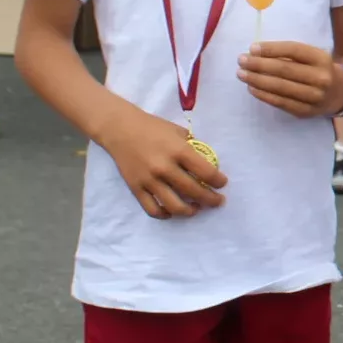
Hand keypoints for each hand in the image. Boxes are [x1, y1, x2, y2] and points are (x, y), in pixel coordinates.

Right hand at [100, 103, 227, 218]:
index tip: (222, 183)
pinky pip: (152, 209)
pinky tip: (173, 212)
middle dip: (211, 199)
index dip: (218, 181)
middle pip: (193, 191)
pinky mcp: (136, 188)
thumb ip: (193, 147)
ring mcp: (149, 180)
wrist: (120, 129)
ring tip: (197, 208)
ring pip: (174, 205)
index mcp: (178, 151)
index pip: (206, 172)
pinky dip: (165, 215)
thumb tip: (209, 162)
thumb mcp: (179, 132)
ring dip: (190, 211)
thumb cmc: (153, 128)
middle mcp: (164, 168)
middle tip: (218, 201)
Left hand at [238, 40, 342, 118]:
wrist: (340, 93)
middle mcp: (320, 78)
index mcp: (322, 58)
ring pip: (280, 87)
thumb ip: (289, 53)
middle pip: (284, 70)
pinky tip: (252, 88)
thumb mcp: (312, 56)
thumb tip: (256, 53)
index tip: (252, 48)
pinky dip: (263, 95)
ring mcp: (314, 97)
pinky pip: (280, 102)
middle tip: (241, 60)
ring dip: (256, 80)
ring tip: (242, 74)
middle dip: (259, 64)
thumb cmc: (318, 69)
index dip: (271, 49)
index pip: (293, 50)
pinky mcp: (305, 111)